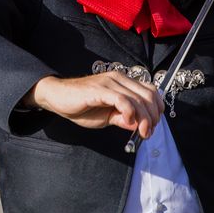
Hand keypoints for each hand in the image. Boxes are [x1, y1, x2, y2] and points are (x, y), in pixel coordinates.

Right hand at [29, 72, 163, 137]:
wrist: (57, 97)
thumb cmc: (82, 106)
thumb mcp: (108, 117)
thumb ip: (124, 119)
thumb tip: (139, 126)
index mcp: (124, 83)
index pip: (151, 91)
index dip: (156, 109)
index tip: (152, 126)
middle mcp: (120, 79)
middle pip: (148, 95)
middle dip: (153, 117)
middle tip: (148, 132)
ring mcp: (110, 83)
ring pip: (138, 99)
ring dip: (144, 119)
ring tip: (141, 132)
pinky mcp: (100, 89)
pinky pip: (122, 100)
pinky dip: (130, 113)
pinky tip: (128, 122)